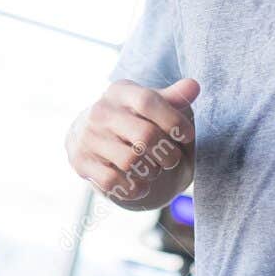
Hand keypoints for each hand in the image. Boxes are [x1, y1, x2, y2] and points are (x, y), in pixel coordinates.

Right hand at [67, 78, 197, 201]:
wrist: (86, 134)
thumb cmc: (129, 117)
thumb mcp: (148, 104)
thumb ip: (173, 98)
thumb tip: (194, 86)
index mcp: (120, 92)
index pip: (148, 102)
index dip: (173, 121)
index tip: (187, 135)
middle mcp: (100, 112)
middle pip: (145, 135)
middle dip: (167, 153)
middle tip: (171, 159)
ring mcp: (88, 137)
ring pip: (131, 161)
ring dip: (151, 171)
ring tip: (153, 170)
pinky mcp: (81, 162)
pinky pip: (113, 182)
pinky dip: (134, 188)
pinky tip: (141, 186)